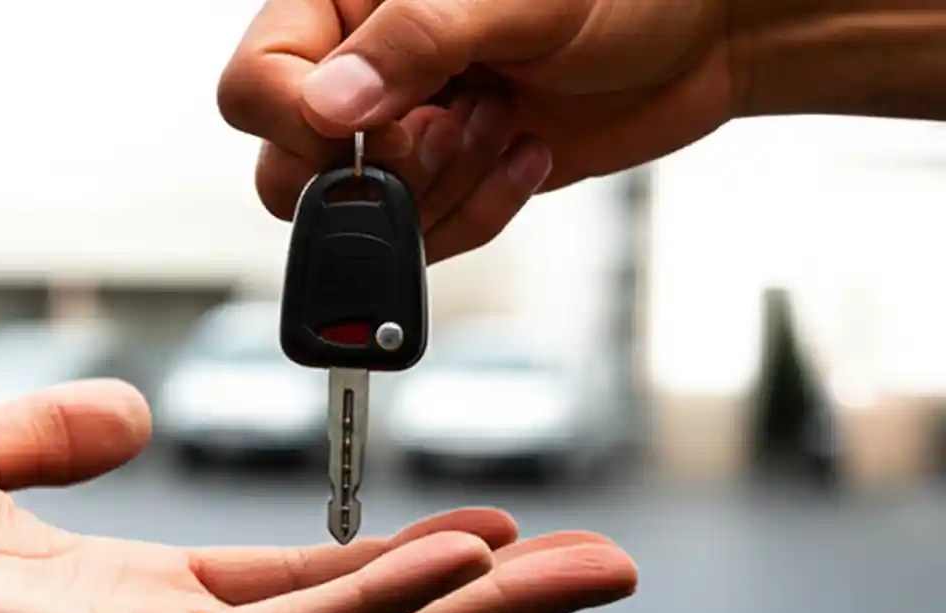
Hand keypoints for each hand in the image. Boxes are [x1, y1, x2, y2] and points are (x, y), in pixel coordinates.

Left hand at [0, 379, 635, 612]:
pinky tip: (462, 566)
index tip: (483, 530)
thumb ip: (60, 436)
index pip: (309, 592)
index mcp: (144, 608)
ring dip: (472, 612)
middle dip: (483, 605)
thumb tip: (125, 417)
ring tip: (574, 569)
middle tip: (588, 566)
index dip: (404, 565)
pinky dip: (384, 605)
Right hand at [219, 0, 733, 262]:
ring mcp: (405, 133)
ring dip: (441, 192)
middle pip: (290, 169)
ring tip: (503, 124)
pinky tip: (524, 154)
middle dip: (383, 172)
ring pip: (360, 218)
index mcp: (348, 3)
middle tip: (456, 126)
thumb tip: (329, 105)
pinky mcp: (448, 183)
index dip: (303, 124)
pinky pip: (426, 239)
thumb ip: (413, 43)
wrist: (704, 34)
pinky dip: (479, 214)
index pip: (258, 83)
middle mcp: (364, 71)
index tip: (385, 125)